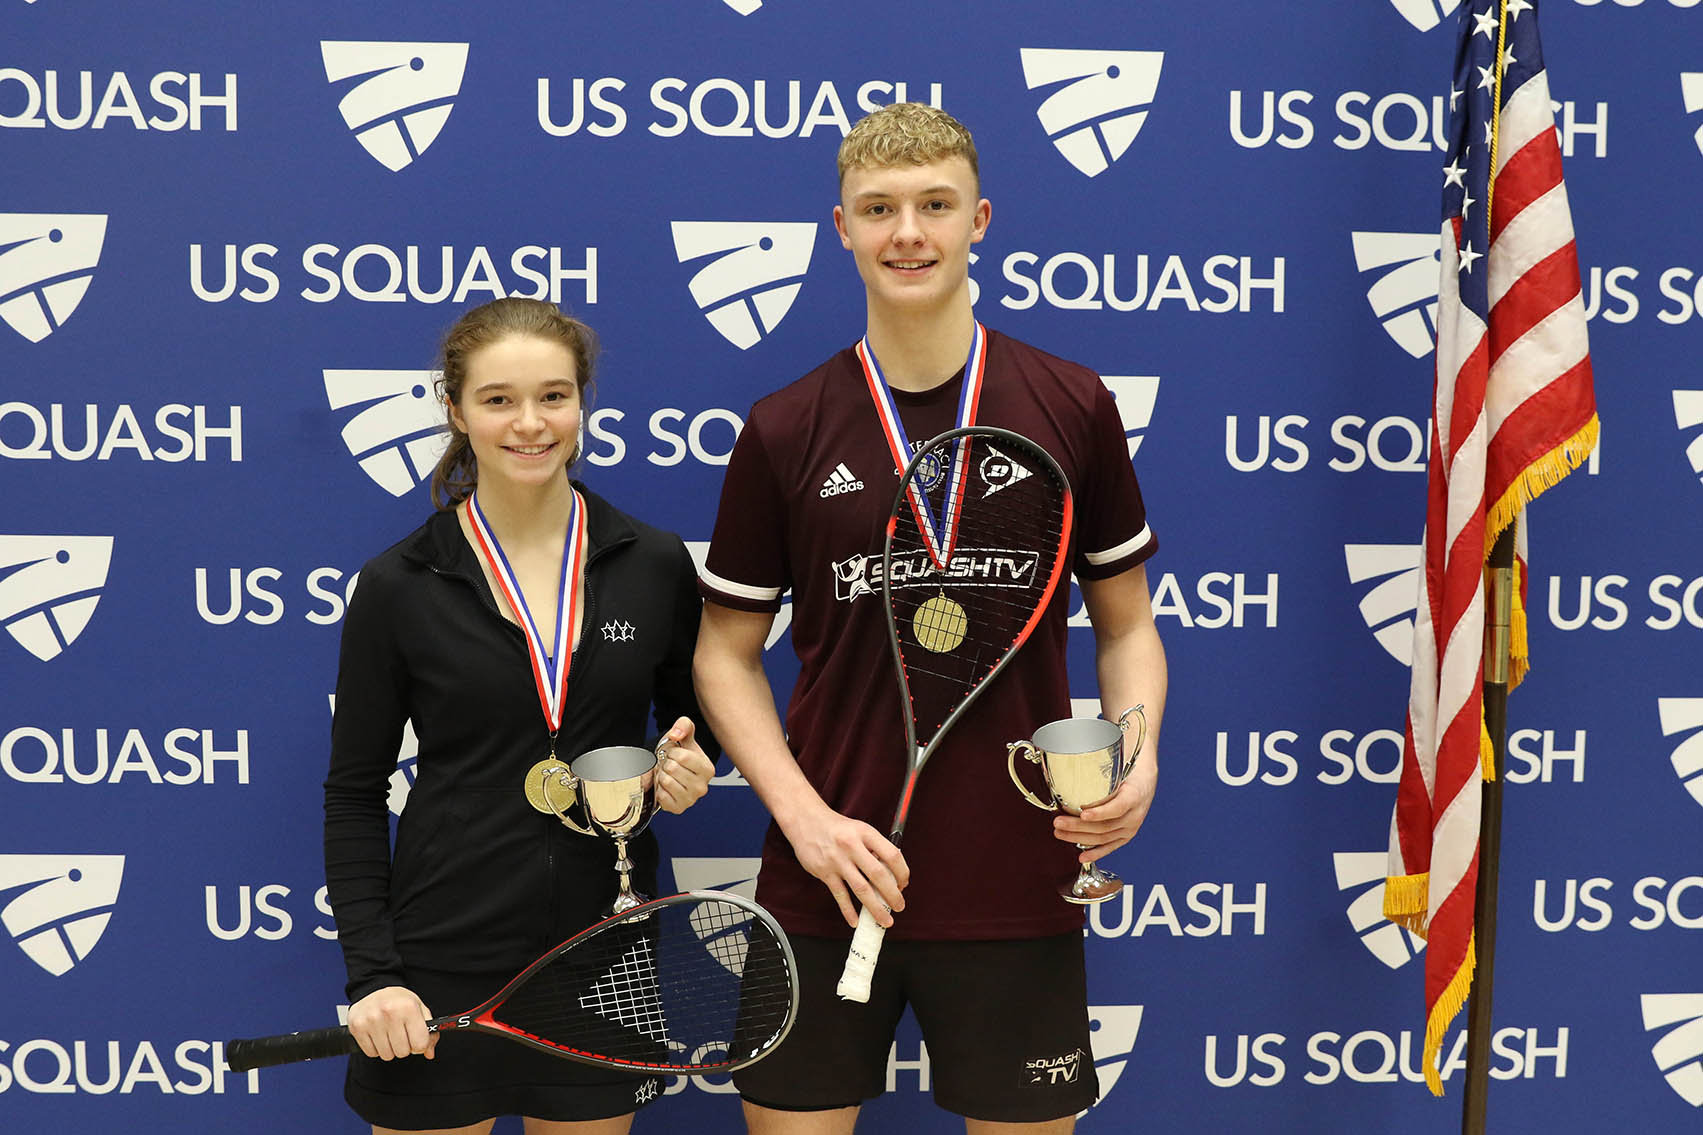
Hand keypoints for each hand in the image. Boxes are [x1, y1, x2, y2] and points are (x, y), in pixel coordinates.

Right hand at [346, 985, 436, 1061]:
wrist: (374, 989)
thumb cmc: (398, 1001)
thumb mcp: (419, 1008)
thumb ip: (429, 1031)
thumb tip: (429, 1053)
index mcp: (408, 1007)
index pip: (420, 1044)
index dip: (420, 1045)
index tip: (416, 1039)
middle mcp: (389, 1013)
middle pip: (403, 1052)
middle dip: (404, 1047)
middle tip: (401, 1035)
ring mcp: (372, 1020)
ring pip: (387, 1055)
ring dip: (390, 1049)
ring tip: (389, 1034)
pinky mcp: (357, 1027)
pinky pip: (371, 1053)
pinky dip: (376, 1048)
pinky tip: (378, 1035)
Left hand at [655, 717, 713, 813]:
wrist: (670, 772)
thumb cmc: (678, 755)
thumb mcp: (683, 735)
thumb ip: (683, 725)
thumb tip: (676, 734)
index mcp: (708, 769)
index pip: (683, 757)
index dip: (672, 752)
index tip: (674, 754)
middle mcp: (702, 787)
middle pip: (673, 769)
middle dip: (666, 764)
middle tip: (669, 766)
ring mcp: (691, 799)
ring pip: (666, 781)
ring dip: (661, 776)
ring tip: (667, 775)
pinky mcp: (678, 808)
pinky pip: (661, 796)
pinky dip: (659, 789)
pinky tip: (665, 787)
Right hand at [782, 801, 909, 929]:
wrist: (806, 820)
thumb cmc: (836, 828)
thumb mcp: (860, 829)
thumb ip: (875, 848)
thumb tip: (892, 873)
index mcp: (866, 833)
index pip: (892, 855)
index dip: (902, 872)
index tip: (903, 883)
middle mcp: (852, 846)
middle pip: (879, 875)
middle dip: (892, 895)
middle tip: (899, 906)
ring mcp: (838, 860)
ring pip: (862, 889)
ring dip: (876, 908)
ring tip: (885, 920)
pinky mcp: (824, 872)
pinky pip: (840, 895)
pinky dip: (848, 911)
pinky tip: (855, 921)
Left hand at [1053, 752, 1157, 863]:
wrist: (1144, 782)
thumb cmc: (1129, 774)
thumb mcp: (1119, 769)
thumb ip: (1100, 774)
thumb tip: (1071, 770)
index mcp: (1134, 796)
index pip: (1117, 808)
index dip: (1099, 812)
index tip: (1082, 813)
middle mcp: (1134, 815)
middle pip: (1105, 825)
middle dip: (1078, 826)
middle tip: (1058, 821)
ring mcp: (1130, 828)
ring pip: (1103, 837)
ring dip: (1079, 837)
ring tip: (1060, 832)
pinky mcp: (1125, 836)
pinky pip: (1110, 847)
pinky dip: (1095, 853)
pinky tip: (1082, 857)